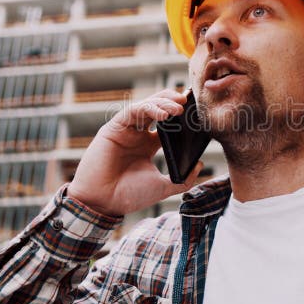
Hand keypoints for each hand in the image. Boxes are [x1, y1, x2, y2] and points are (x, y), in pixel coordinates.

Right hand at [68, 89, 203, 216]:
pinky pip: (132, 112)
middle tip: (188, 100)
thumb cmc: (129, 195)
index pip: (167, 123)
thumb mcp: (163, 187)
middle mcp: (137, 134)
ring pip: (145, 106)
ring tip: (179, 107)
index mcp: (148, 145)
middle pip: (156, 109)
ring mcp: (125, 130)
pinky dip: (148, 109)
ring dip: (163, 103)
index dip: (181, 116)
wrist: (104, 203)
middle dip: (172, 102)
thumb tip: (199, 164)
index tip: (197, 111)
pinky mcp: (114, 128)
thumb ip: (183, 179)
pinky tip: (162, 114)